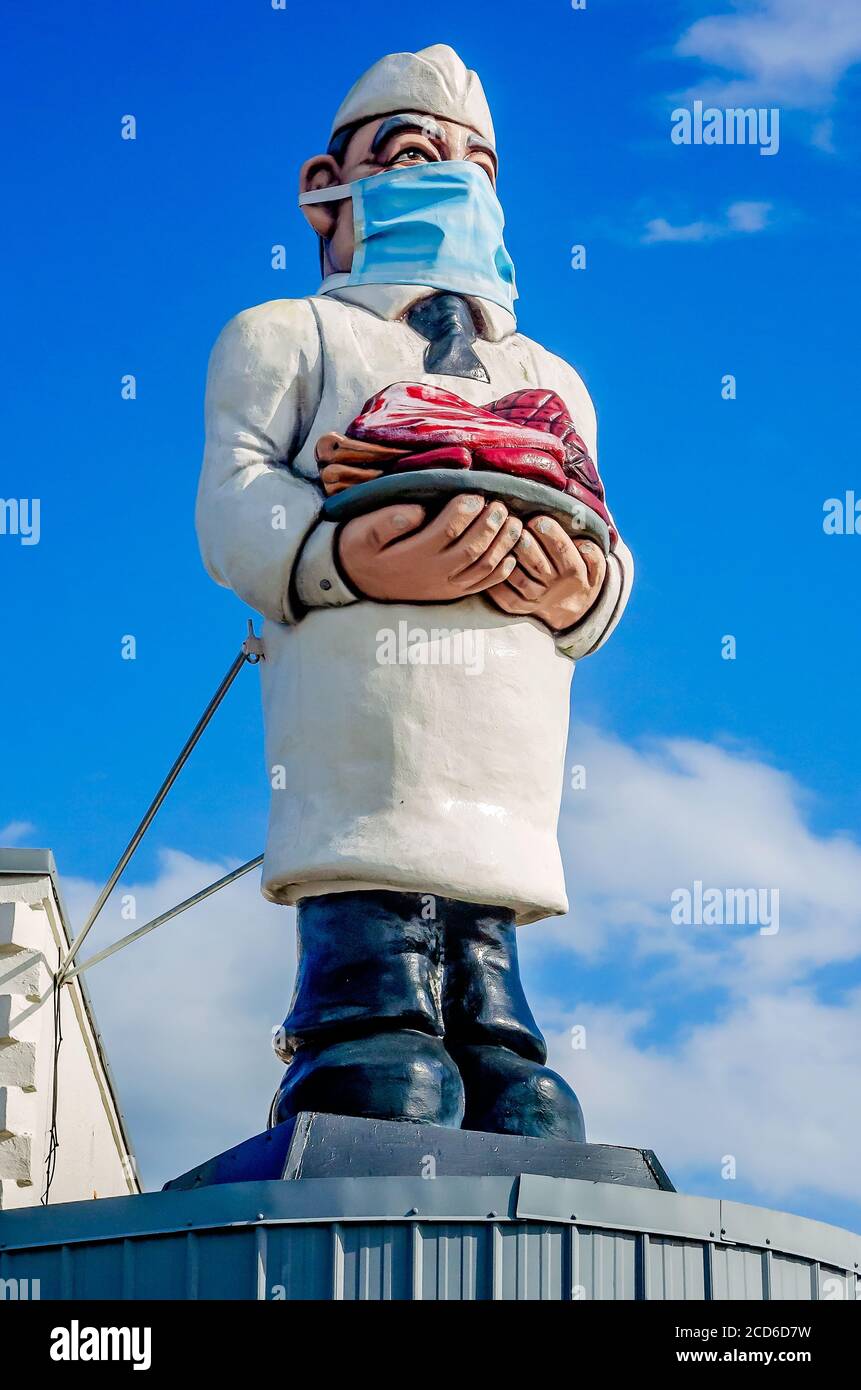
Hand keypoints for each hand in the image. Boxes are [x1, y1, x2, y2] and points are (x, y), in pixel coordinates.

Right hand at [337, 495, 523, 602]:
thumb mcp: (361, 532)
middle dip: (491, 524)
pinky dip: (501, 572)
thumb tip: (415, 510)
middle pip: (473, 548)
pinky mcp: (452, 594)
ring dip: (503, 545)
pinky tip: (511, 555)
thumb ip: (386, 522)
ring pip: (484, 567)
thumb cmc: (361, 549)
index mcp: (414, 554)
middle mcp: (434, 573)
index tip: (474, 494)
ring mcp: (445, 586)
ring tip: (513, 523)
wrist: (356, 581)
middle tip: (500, 505)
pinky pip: (482, 586)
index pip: (449, 529)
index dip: (466, 510)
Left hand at [485, 516, 606, 631]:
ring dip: (508, 556)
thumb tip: (583, 544)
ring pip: (517, 577)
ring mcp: (533, 598)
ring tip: (502, 538)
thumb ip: (594, 555)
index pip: (561, 548)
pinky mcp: (517, 606)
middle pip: (536, 562)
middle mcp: (553, 586)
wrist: (569, 614)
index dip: (548, 531)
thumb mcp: (596, 570)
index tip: (537, 519)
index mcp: (574, 573)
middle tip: (515, 525)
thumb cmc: (579, 580)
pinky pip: (503, 594)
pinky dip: (496, 578)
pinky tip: (493, 559)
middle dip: (524, 540)